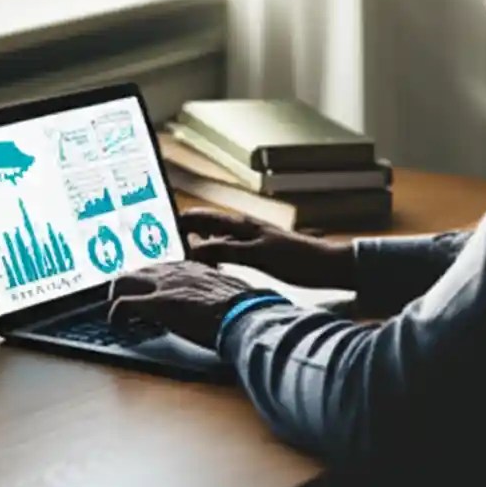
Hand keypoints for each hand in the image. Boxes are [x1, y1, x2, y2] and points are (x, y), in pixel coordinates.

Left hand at [107, 261, 255, 349]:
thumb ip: (213, 294)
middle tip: (121, 303)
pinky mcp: (157, 303)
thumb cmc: (245, 308)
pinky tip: (120, 326)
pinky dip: (116, 316)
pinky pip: (123, 305)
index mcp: (191, 268)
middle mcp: (174, 271)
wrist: (247, 314)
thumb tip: (215, 307)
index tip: (143, 292)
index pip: (158, 268)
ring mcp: (163, 286)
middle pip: (135, 272)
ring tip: (119, 315)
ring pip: (123, 282)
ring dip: (117, 299)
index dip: (146, 281)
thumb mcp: (227, 293)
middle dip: (125, 288)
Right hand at [181, 208, 355, 288]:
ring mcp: (247, 239)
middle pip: (203, 226)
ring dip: (197, 247)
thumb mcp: (258, 255)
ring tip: (182, 263)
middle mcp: (240, 227)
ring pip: (213, 239)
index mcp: (239, 224)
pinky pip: (224, 250)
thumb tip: (192, 248)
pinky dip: (212, 257)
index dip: (178, 222)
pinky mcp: (255, 251)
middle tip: (164, 252)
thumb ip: (225, 250)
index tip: (158, 234)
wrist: (327, 266)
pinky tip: (210, 270)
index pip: (200, 216)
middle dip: (182, 234)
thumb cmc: (297, 259)